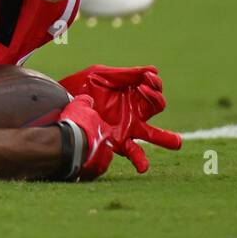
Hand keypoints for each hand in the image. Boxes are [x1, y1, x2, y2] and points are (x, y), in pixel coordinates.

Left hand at [60, 65, 180, 172]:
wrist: (60, 101)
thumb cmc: (80, 86)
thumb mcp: (101, 75)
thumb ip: (126, 74)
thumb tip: (153, 70)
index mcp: (132, 94)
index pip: (152, 89)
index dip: (154, 84)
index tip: (145, 80)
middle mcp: (133, 111)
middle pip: (157, 108)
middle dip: (162, 105)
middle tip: (158, 96)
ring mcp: (127, 126)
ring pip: (153, 134)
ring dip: (166, 139)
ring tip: (176, 142)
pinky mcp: (117, 140)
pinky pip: (133, 153)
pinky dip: (140, 161)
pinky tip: (143, 167)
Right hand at [60, 95, 114, 180]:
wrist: (68, 146)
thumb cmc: (75, 125)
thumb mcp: (79, 106)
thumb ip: (85, 102)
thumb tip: (87, 100)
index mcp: (107, 132)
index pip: (104, 131)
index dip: (95, 130)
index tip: (86, 130)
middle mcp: (107, 149)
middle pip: (102, 147)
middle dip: (94, 146)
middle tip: (81, 143)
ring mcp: (100, 164)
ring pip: (96, 161)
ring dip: (88, 158)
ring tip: (74, 154)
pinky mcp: (90, 175)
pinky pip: (86, 172)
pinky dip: (80, 168)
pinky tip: (70, 164)